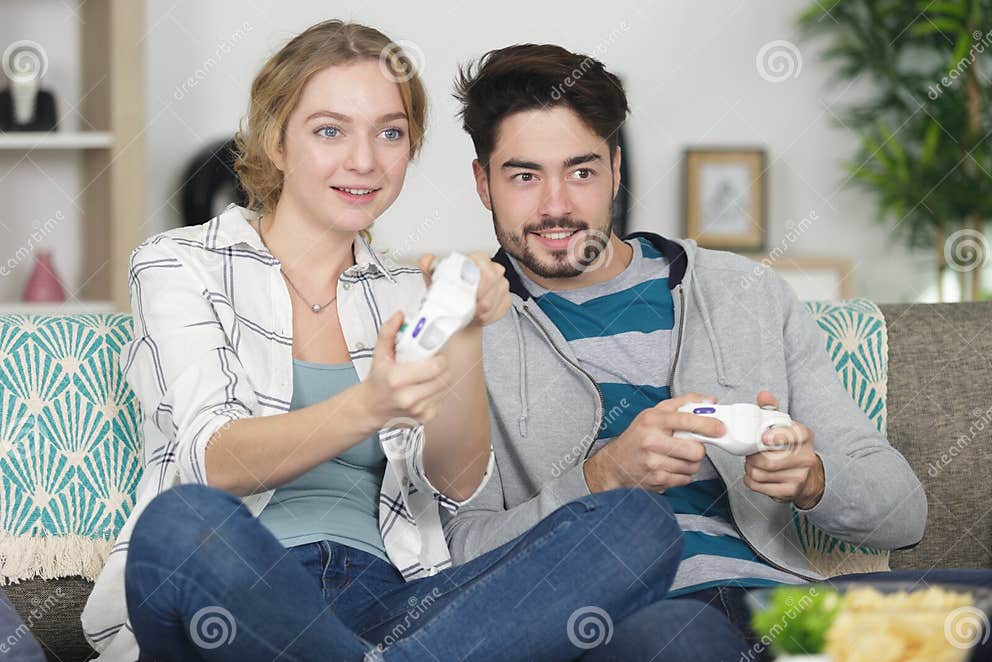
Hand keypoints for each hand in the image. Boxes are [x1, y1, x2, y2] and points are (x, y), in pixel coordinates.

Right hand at [358, 312, 449, 426]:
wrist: (370, 409)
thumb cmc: (377, 381)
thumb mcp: (379, 354)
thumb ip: (388, 332)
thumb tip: (400, 315)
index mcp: (397, 379)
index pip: (436, 367)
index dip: (441, 358)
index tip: (436, 354)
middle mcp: (408, 398)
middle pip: (445, 377)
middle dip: (443, 367)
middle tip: (434, 362)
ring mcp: (418, 410)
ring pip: (446, 388)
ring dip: (442, 379)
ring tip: (429, 375)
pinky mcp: (425, 418)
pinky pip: (442, 400)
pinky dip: (438, 392)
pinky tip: (426, 388)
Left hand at [419, 252, 510, 326]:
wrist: (458, 313)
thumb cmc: (449, 294)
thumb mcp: (434, 279)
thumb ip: (429, 266)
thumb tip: (427, 260)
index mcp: (477, 259)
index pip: (481, 264)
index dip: (472, 279)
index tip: (462, 291)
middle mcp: (493, 269)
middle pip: (491, 281)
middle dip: (475, 297)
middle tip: (463, 306)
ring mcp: (502, 285)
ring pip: (493, 300)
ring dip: (477, 311)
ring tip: (467, 312)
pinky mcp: (506, 300)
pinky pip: (498, 310)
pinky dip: (485, 317)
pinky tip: (476, 316)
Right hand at [583, 392, 725, 492]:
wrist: (616, 464)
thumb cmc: (638, 437)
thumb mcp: (655, 413)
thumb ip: (683, 404)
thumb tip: (710, 401)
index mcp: (652, 420)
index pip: (686, 420)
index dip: (708, 425)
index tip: (721, 428)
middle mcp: (651, 440)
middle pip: (695, 449)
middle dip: (699, 449)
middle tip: (691, 446)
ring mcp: (653, 462)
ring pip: (692, 466)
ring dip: (691, 463)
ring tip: (678, 457)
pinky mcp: (656, 479)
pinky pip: (685, 479)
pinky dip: (683, 474)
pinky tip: (671, 467)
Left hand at [743, 390, 823, 508]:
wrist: (806, 476)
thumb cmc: (789, 447)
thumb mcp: (783, 425)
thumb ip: (771, 409)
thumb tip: (763, 395)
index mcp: (805, 436)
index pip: (793, 435)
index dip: (777, 437)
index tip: (764, 438)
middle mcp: (806, 457)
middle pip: (769, 460)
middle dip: (752, 457)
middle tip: (749, 453)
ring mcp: (800, 476)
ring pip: (761, 473)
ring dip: (750, 468)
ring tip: (752, 463)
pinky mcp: (791, 491)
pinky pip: (760, 486)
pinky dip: (751, 480)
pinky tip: (754, 475)